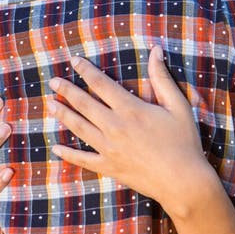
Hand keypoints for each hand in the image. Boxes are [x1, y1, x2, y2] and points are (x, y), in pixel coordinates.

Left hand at [47, 46, 212, 216]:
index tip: (73, 61)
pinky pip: (83, 159)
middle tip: (52, 82)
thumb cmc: (184, 142)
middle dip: (66, 90)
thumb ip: (162, 77)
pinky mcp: (109, 168)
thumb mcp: (178, 105)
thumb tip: (155, 50)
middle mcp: (115, 127)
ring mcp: (109, 149)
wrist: (183, 182)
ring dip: (63, 115)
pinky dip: (68, 153)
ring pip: (79, 128)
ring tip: (50, 105)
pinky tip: (56, 147)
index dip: (86, 70)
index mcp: (130, 109)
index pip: (101, 84)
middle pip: (84, 104)